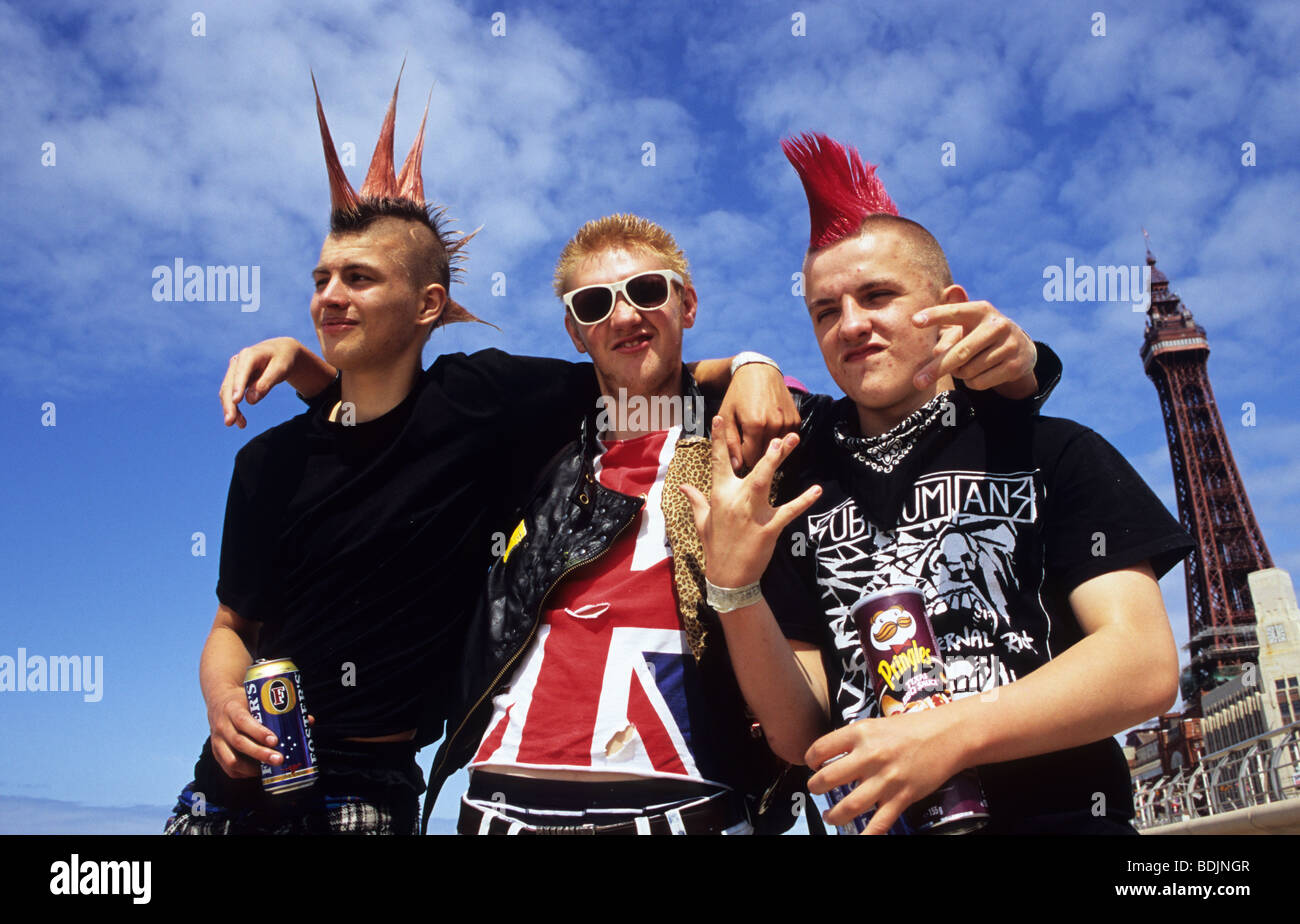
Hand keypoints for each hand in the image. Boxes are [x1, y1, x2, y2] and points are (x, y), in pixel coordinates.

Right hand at [206, 685, 280, 778]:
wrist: (219, 701)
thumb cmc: (245, 701)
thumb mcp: (257, 699)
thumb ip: (280, 709)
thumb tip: (309, 721)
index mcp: (232, 708)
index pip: (243, 721)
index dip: (258, 732)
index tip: (275, 740)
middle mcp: (221, 725)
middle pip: (239, 742)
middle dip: (260, 753)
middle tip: (280, 759)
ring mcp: (216, 741)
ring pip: (232, 759)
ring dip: (252, 768)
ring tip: (271, 768)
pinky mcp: (216, 753)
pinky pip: (228, 768)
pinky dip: (245, 773)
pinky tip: (259, 771)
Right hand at [219, 337, 305, 428]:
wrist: (281, 351)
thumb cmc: (283, 359)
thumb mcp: (281, 369)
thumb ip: (266, 383)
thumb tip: (250, 401)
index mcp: (249, 355)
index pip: (241, 373)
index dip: (238, 386)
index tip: (237, 401)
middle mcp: (237, 362)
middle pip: (229, 385)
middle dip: (229, 404)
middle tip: (230, 422)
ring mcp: (234, 370)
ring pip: (227, 391)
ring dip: (230, 408)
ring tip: (239, 425)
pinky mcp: (235, 379)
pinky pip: (231, 394)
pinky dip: (234, 407)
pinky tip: (241, 421)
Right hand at [678, 415, 821, 587]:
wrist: (727, 577)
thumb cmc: (715, 546)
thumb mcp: (702, 521)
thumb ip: (695, 500)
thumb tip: (683, 485)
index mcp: (719, 496)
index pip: (718, 463)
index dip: (717, 440)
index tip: (719, 418)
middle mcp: (735, 501)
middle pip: (751, 470)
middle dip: (765, 451)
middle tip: (779, 434)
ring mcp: (751, 514)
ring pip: (765, 483)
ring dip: (777, 463)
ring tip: (789, 442)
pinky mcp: (768, 529)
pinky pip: (788, 512)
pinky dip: (803, 501)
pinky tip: (817, 490)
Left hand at [717, 363, 801, 471]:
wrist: (759, 372)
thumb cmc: (738, 395)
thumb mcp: (727, 416)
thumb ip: (730, 443)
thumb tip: (737, 467)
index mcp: (755, 425)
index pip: (750, 459)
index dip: (743, 458)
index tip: (739, 452)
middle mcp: (774, 424)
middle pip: (766, 456)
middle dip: (756, 454)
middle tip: (748, 444)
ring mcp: (787, 422)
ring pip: (778, 449)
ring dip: (768, 447)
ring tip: (758, 435)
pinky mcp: (796, 419)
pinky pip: (787, 439)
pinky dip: (778, 439)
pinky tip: (769, 429)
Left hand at [805, 707, 964, 834]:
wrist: (946, 736)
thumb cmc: (910, 729)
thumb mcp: (875, 725)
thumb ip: (853, 740)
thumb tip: (830, 756)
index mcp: (860, 734)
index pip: (821, 749)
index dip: (810, 759)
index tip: (812, 765)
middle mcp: (870, 756)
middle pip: (828, 779)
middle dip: (816, 788)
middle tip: (817, 790)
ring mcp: (886, 780)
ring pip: (849, 806)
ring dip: (834, 816)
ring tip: (831, 817)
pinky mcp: (902, 797)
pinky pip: (879, 823)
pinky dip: (866, 835)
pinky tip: (857, 837)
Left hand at [911, 302, 1036, 394]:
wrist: (1021, 349)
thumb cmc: (979, 336)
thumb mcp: (965, 330)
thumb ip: (947, 337)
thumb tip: (937, 354)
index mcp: (981, 310)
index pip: (955, 312)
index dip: (935, 316)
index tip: (914, 321)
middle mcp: (997, 325)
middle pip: (960, 352)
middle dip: (937, 369)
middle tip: (917, 382)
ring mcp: (1008, 345)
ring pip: (968, 371)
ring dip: (959, 373)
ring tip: (967, 365)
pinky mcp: (1014, 366)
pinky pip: (979, 382)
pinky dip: (971, 382)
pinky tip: (980, 373)